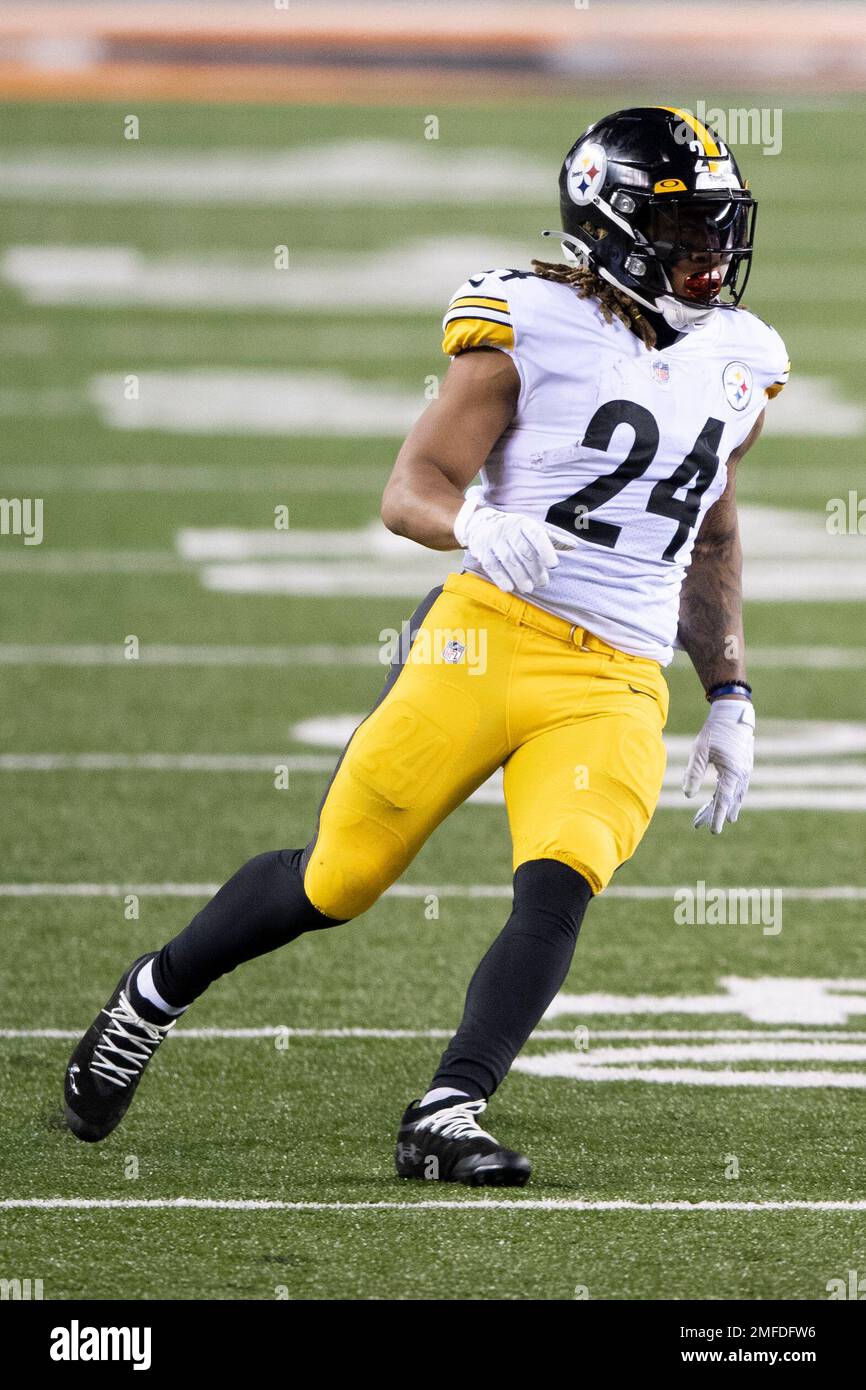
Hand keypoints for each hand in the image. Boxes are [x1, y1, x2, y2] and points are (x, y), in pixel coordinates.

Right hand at [454, 488, 578, 594]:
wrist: (482, 524)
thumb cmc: (515, 531)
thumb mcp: (533, 530)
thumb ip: (553, 539)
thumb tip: (574, 546)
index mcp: (525, 523)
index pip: (537, 535)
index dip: (546, 550)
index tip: (554, 565)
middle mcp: (509, 529)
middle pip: (524, 552)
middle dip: (534, 569)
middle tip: (542, 583)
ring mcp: (494, 539)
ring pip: (509, 560)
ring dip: (520, 577)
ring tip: (528, 588)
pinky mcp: (482, 550)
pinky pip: (492, 566)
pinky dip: (500, 578)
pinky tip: (509, 588)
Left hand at [683, 698, 754, 833]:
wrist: (733, 713)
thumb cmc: (714, 730)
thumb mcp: (700, 750)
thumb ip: (694, 773)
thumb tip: (688, 795)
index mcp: (732, 772)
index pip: (723, 800)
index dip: (717, 816)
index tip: (713, 831)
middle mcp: (742, 774)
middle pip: (728, 801)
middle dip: (714, 813)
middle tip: (701, 826)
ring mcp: (745, 770)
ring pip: (734, 795)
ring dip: (722, 806)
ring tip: (710, 817)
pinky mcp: (743, 766)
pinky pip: (737, 787)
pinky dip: (729, 796)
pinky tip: (721, 800)